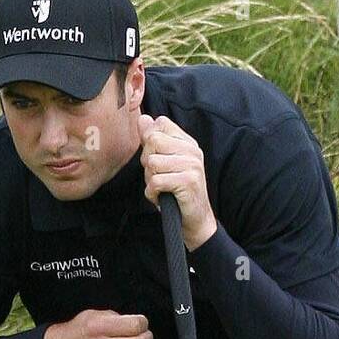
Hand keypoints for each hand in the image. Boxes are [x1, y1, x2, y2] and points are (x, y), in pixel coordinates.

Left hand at [138, 113, 217, 251]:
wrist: (195, 220)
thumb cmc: (177, 192)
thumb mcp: (165, 163)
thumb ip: (153, 140)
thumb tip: (142, 118)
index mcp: (187, 143)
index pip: (161, 123)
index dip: (150, 140)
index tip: (157, 158)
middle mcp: (192, 151)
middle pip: (153, 140)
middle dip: (147, 162)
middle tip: (158, 176)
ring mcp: (192, 165)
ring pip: (152, 162)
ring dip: (149, 180)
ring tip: (161, 188)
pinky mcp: (188, 181)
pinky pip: (156, 181)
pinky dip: (152, 193)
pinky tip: (161, 197)